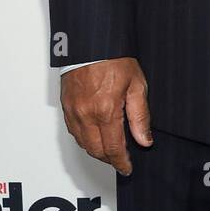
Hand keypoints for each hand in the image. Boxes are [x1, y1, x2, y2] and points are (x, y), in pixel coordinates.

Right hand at [59, 57, 151, 175]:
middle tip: (122, 159)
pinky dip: (85, 139)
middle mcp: (86, 115)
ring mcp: (73, 111)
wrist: (93, 42)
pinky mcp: (65, 106)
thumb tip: (144, 140)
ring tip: (110, 149)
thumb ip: (140, 116)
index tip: (127, 168)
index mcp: (106, 111)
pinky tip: (95, 136)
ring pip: (83, 144)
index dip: (121, 162)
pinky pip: (74, 132)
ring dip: (96, 151)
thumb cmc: (115, 58)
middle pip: (96, 150)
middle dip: (110, 159)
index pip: (113, 149)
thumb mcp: (137, 85)